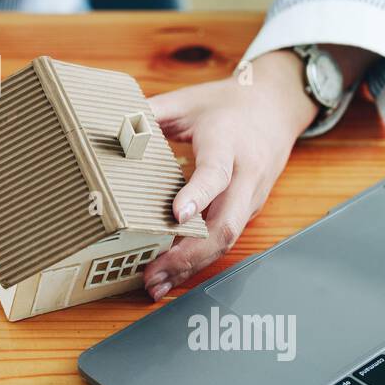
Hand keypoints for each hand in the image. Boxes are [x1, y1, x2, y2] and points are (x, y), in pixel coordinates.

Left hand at [142, 49, 319, 299]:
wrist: (276, 105)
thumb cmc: (227, 104)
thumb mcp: (187, 100)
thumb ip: (149, 114)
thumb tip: (109, 126)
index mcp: (228, 142)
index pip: (216, 173)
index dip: (197, 195)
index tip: (176, 215)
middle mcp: (245, 175)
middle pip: (225, 223)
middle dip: (189, 254)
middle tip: (154, 272)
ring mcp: (251, 197)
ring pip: (227, 239)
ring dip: (192, 265)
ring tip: (156, 284)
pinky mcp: (249, 210)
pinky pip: (227, 239)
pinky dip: (200, 259)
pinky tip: (173, 274)